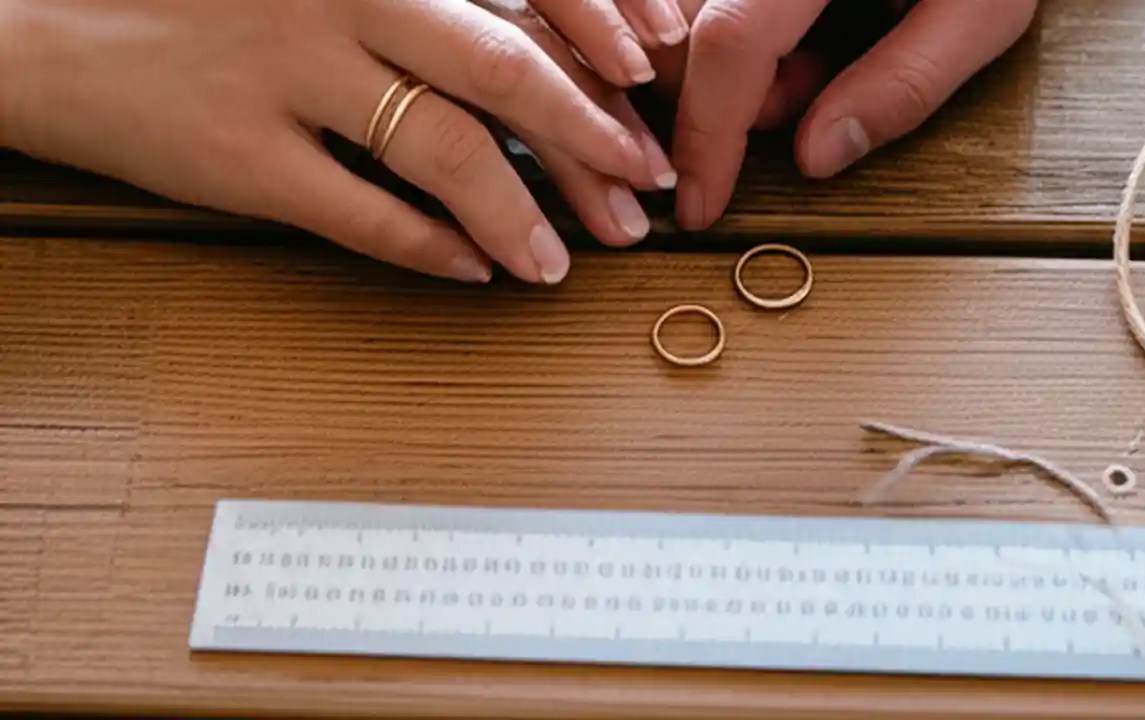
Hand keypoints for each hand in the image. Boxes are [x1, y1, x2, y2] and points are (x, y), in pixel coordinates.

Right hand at [0, 0, 679, 283]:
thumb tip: (539, 52)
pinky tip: (472, 270)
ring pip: (441, 150)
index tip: (654, 84)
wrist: (49, 20)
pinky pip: (360, 214)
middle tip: (640, 194)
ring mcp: (285, 74)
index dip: (603, 30)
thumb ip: (424, 4)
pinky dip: (431, 248)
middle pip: (502, 69)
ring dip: (520, 214)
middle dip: (590, 140)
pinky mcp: (239, 154)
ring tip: (561, 261)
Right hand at [663, 0, 1038, 229]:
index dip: (708, 135)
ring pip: (693, 20)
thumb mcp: (982, 8)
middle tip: (808, 102)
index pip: (730, 41)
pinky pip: (721, 5)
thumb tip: (816, 156)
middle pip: (690, 32)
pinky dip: (753, 40)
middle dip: (729, 98)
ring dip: (743, 70)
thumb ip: (905, 82)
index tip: (699, 205)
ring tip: (822, 64)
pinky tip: (814, 39)